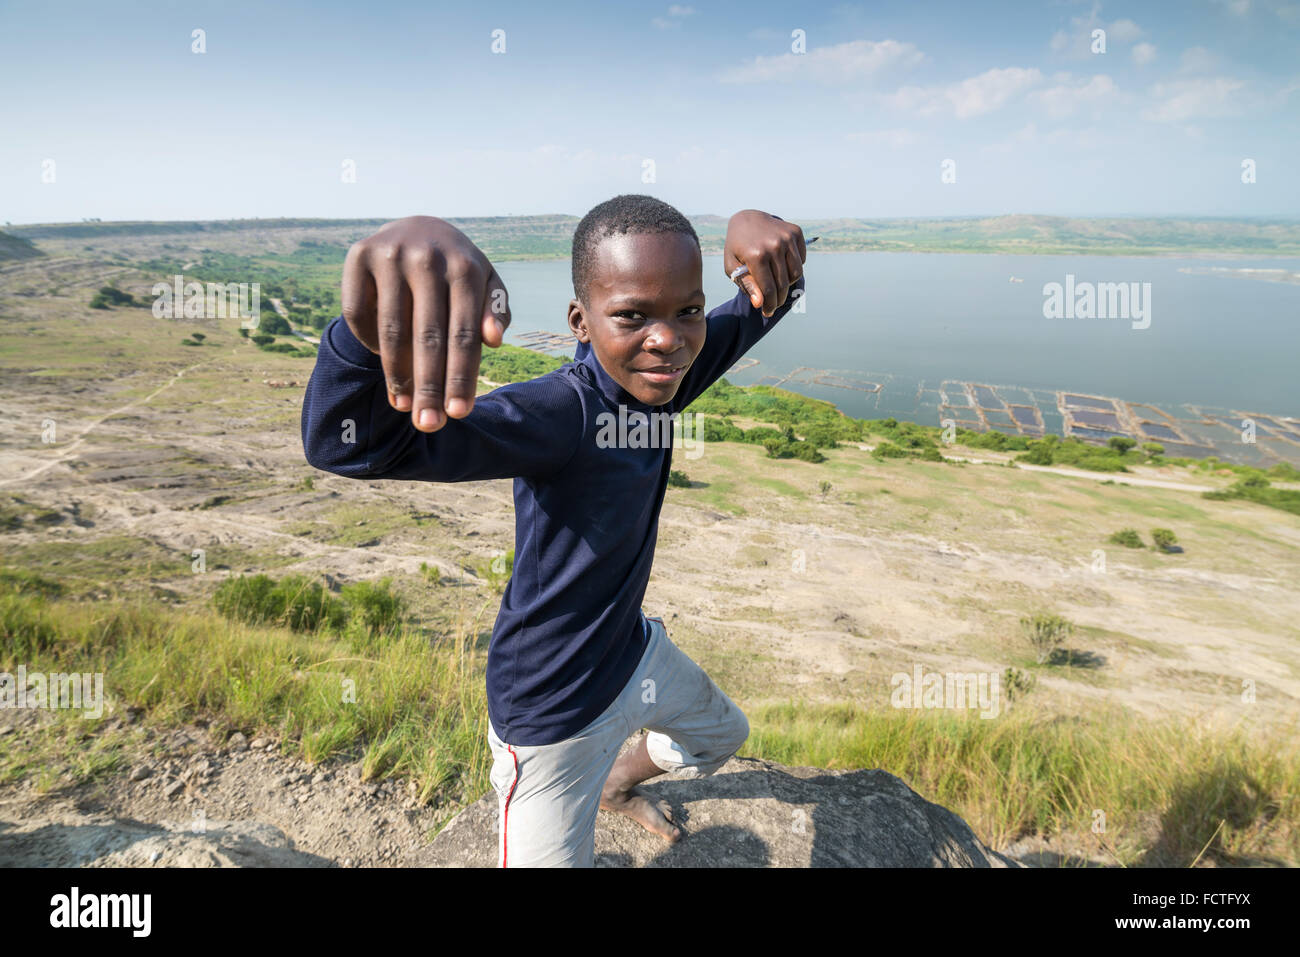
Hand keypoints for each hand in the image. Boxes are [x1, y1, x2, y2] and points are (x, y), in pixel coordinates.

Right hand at [341, 216, 510, 431]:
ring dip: (398, 376)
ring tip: (405, 408)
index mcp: (466, 266)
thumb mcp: (484, 284)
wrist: (417, 228)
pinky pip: (360, 314)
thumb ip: (496, 311)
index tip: (459, 414)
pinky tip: (386, 367)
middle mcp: (427, 257)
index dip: (461, 376)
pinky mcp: (357, 254)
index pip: (463, 333)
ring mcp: (389, 254)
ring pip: (392, 330)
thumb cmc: (457, 270)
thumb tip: (494, 340)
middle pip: (429, 336)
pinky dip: (369, 344)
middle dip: (430, 386)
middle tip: (429, 425)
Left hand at [723, 210, 806, 317]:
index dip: (769, 305)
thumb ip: (746, 285)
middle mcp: (773, 246)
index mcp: (756, 256)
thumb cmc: (737, 247)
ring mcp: (786, 238)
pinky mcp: (795, 232)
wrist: (747, 218)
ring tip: (776, 283)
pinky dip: (794, 267)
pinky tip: (781, 264)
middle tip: (773, 304)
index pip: (768, 290)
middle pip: (783, 285)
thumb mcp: (732, 266)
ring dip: (787, 284)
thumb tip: (759, 303)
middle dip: (778, 299)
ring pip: (796, 274)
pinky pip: (801, 260)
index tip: (767, 312)